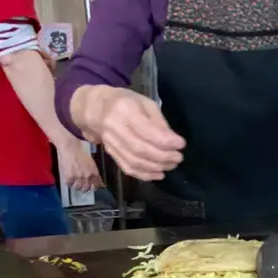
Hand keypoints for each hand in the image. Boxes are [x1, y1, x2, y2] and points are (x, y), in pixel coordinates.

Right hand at [56, 135, 99, 190]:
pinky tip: (68, 177)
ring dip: (75, 185)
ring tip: (73, 180)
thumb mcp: (91, 162)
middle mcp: (87, 176)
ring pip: (77, 188)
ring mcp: (78, 177)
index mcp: (94, 172)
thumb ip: (94, 172)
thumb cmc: (80, 151)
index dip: (93, 187)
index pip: (97, 185)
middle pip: (86, 188)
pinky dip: (68, 182)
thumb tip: (98, 181)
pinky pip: (69, 184)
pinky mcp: (69, 177)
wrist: (70, 146)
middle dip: (83, 187)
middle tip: (80, 182)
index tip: (90, 186)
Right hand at [70, 85, 184, 181]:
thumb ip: (159, 122)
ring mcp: (111, 143)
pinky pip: (127, 168)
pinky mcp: (111, 154)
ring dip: (156, 167)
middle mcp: (115, 128)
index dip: (166, 141)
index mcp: (125, 110)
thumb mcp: (145, 103)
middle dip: (163, 156)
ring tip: (171, 165)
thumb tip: (173, 142)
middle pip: (140, 149)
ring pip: (134, 161)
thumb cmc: (126, 102)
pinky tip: (158, 174)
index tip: (181, 144)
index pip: (147, 130)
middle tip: (178, 158)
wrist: (96, 109)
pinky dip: (144, 175)